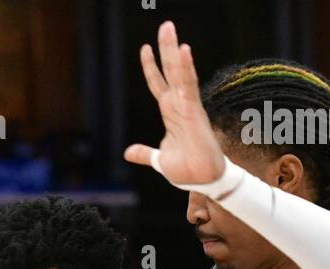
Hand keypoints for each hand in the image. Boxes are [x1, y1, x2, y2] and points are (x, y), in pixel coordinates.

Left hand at [124, 21, 224, 187]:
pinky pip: (189, 85)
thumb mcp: (159, 160)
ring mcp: (187, 106)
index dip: (151, 67)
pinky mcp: (194, 111)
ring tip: (169, 28)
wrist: (201, 181)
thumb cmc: (186, 170)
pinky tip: (183, 50)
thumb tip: (128, 153)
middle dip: (166, 48)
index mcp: (170, 113)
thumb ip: (145, 153)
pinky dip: (186, 68)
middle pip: (170, 71)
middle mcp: (179, 105)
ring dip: (174, 50)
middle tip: (165, 25)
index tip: (145, 48)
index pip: (158, 84)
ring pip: (179, 72)